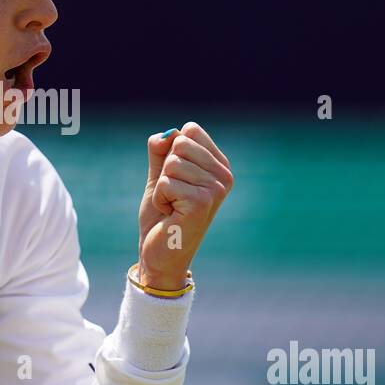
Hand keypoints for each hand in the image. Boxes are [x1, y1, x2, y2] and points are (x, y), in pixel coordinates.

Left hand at [137, 122, 232, 290]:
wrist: (161, 254)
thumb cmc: (163, 215)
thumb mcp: (160, 175)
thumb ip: (161, 151)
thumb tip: (167, 134)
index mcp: (219, 165)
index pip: (190, 130)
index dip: (171, 153)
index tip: (177, 180)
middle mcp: (224, 176)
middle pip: (180, 143)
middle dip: (166, 170)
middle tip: (173, 196)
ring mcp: (216, 189)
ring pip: (172, 163)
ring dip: (162, 186)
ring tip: (172, 206)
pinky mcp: (203, 202)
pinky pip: (167, 182)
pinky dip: (161, 198)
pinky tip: (171, 214)